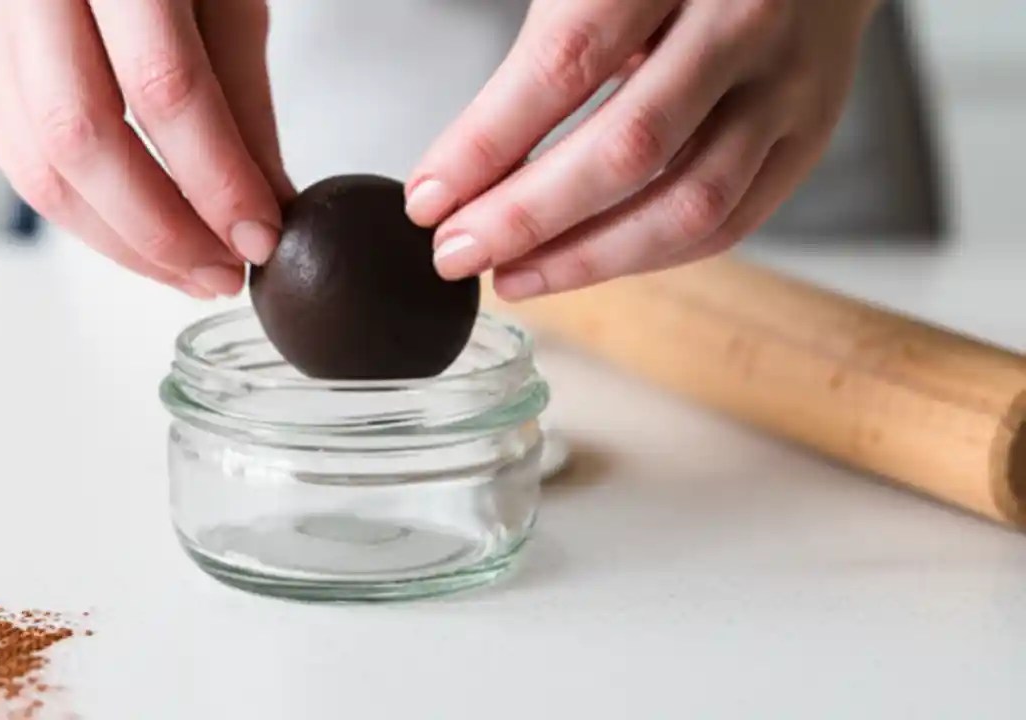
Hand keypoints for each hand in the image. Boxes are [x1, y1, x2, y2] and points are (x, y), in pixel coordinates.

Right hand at [0, 0, 291, 298]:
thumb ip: (243, 103)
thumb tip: (265, 209)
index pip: (161, 85)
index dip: (216, 177)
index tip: (261, 235)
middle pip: (81, 137)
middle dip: (162, 229)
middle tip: (223, 272)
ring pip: (38, 167)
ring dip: (122, 243)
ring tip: (190, 272)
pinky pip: (19, 164)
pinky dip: (85, 218)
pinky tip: (139, 240)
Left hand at [406, 0, 880, 299]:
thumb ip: (546, 52)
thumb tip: (461, 171)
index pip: (565, 64)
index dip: (488, 141)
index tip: (429, 197)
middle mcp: (742, 20)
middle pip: (628, 148)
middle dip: (526, 217)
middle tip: (457, 253)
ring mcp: (790, 84)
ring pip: (687, 205)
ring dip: (586, 257)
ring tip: (512, 273)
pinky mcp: (810, 137)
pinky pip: (728, 224)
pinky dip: (646, 256)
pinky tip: (583, 262)